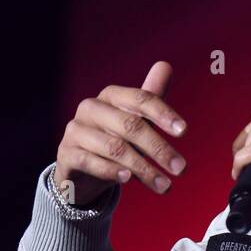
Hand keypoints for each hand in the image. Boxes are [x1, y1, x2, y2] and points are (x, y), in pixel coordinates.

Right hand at [54, 60, 187, 205]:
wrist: (79, 168)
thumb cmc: (113, 138)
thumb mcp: (133, 120)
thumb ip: (150, 98)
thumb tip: (166, 65)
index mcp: (111, 96)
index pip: (140, 99)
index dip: (163, 113)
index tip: (183, 131)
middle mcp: (91, 108)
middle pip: (131, 126)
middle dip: (159, 148)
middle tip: (181, 168)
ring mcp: (76, 131)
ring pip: (114, 147)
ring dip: (143, 168)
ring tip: (164, 185)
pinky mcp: (67, 154)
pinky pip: (91, 162)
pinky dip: (111, 171)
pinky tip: (128, 179)